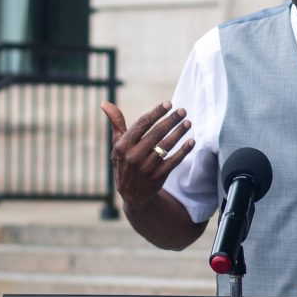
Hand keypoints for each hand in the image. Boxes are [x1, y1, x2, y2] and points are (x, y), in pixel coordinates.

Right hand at [103, 100, 195, 214]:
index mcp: (123, 145)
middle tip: (183, 110)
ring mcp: (146, 167)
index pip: (142, 124)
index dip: (156, 112)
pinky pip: (174, 160)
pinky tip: (191, 141)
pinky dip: (184, 150)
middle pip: (156, 133)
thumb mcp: (117, 145)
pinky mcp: (158, 176)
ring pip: (166, 146)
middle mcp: (134, 156)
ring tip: (188, 123)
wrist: (131, 193)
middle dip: (171, 120)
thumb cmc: (125, 162)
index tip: (168, 104)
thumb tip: (105, 103)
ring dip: (179, 133)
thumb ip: (116, 123)